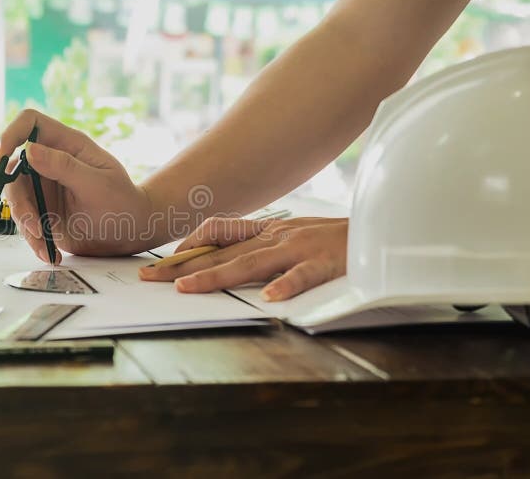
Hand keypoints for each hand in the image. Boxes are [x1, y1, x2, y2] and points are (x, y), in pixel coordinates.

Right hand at [0, 109, 158, 262]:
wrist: (129, 233)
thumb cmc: (122, 202)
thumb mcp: (97, 184)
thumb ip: (64, 166)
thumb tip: (29, 150)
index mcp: (67, 144)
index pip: (30, 124)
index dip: (10, 134)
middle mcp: (51, 162)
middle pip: (14, 168)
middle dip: (18, 199)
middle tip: (33, 225)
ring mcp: (44, 187)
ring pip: (15, 198)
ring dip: (25, 224)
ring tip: (45, 245)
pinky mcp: (42, 210)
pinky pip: (25, 221)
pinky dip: (33, 239)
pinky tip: (50, 253)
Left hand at [139, 216, 347, 300]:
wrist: (378, 229)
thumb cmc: (332, 239)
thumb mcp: (290, 237)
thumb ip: (260, 247)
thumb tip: (225, 260)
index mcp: (267, 231)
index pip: (218, 233)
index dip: (189, 246)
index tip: (163, 263)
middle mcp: (276, 236)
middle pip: (221, 251)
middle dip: (183, 265)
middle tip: (150, 278)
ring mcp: (298, 248)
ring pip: (250, 263)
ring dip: (217, 275)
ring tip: (188, 288)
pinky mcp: (324, 263)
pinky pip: (302, 275)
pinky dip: (286, 285)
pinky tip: (271, 299)